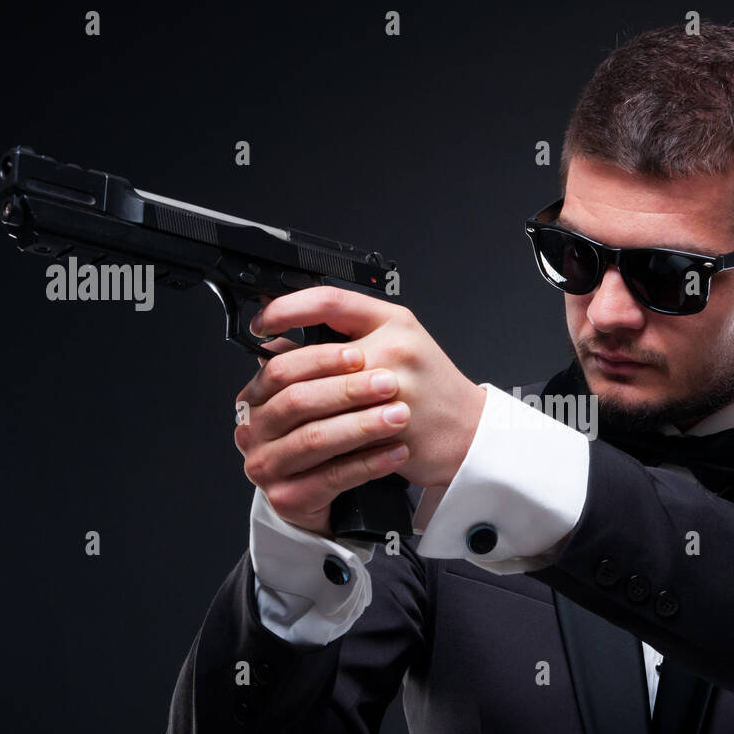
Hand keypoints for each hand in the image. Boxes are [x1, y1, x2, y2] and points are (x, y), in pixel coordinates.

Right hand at [233, 333, 411, 537]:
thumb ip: (315, 362)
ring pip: (315, 439)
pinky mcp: (288, 498)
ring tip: (399, 416)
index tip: (359, 353)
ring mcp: (266, 467)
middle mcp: (252, 432)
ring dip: (361, 425)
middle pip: (297, 402)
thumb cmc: (329, 439)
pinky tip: (396, 451)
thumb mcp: (319, 398)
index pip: (280, 369)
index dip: (320, 359)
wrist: (330, 498)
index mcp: (255, 399)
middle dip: (347, 390)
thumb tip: (319, 312)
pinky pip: (333, 476)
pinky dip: (369, 463)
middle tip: (390, 383)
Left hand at [249, 286, 485, 489]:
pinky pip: (342, 429)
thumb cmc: (433, 390)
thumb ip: (347, 337)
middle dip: (282, 372)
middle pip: (317, 354)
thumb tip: (284, 344)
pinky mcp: (394, 425)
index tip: (265, 321)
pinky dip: (317, 432)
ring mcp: (397, 388)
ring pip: (323, 395)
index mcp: (394, 321)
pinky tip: (302, 434)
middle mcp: (396, 348)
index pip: (330, 300)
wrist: (470, 432)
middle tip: (262, 380)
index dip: (288, 308)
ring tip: (277, 410)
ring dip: (294, 406)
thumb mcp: (396, 346)